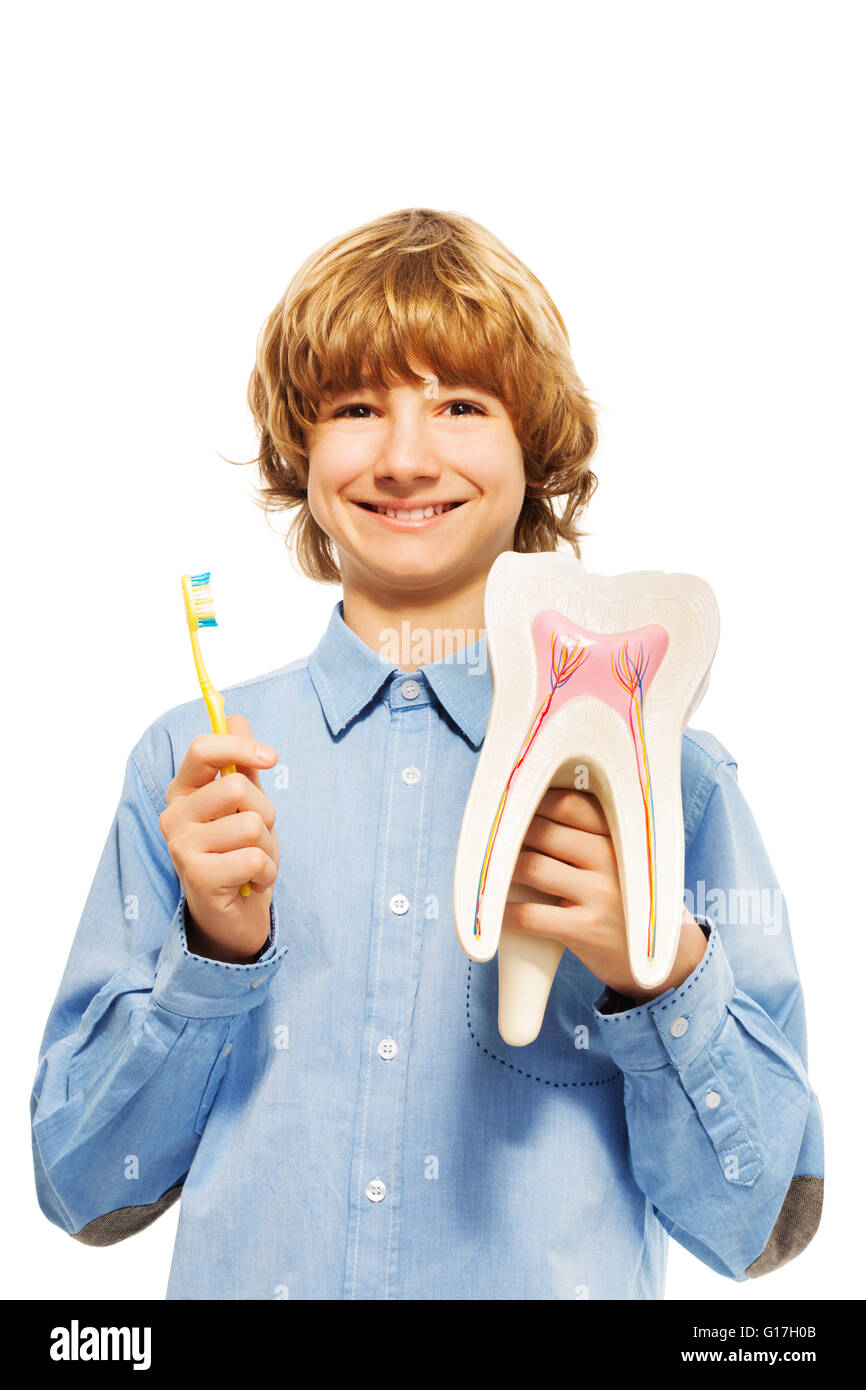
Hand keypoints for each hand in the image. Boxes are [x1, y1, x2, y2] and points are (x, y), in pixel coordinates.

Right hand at [158, 713, 279, 962]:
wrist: (234, 916)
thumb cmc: (238, 854)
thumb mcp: (245, 805)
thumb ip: (241, 765)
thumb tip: (235, 718)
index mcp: (183, 792)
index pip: (202, 750)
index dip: (240, 747)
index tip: (271, 758)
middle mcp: (173, 817)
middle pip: (236, 788)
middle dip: (265, 812)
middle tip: (256, 836)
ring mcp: (181, 848)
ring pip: (251, 824)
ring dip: (268, 846)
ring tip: (252, 862)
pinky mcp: (198, 878)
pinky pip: (255, 858)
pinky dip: (267, 872)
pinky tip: (251, 882)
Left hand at [503, 788, 706, 1002]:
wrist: (663, 960)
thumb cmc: (628, 901)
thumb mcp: (625, 861)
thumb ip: (591, 835)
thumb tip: (532, 810)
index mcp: (620, 837)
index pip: (572, 804)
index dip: (536, 800)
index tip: (514, 805)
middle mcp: (612, 860)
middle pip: (545, 831)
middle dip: (512, 833)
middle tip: (493, 838)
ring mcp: (599, 894)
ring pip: (532, 867)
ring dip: (503, 868)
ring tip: (492, 870)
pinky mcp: (585, 929)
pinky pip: (530, 915)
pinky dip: (504, 912)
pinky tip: (494, 912)